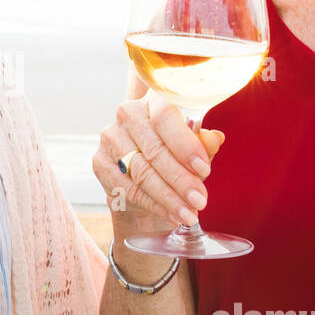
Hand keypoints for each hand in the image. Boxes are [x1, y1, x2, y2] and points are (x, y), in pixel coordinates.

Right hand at [94, 91, 224, 227]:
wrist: (143, 172)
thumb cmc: (174, 153)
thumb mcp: (193, 147)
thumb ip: (203, 143)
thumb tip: (214, 139)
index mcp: (153, 100)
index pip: (166, 116)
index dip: (185, 144)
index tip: (204, 169)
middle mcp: (127, 113)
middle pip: (154, 149)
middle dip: (181, 180)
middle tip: (200, 201)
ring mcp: (110, 138)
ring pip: (141, 173)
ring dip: (169, 198)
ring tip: (188, 213)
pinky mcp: (100, 162)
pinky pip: (128, 189)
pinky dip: (153, 205)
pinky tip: (171, 214)